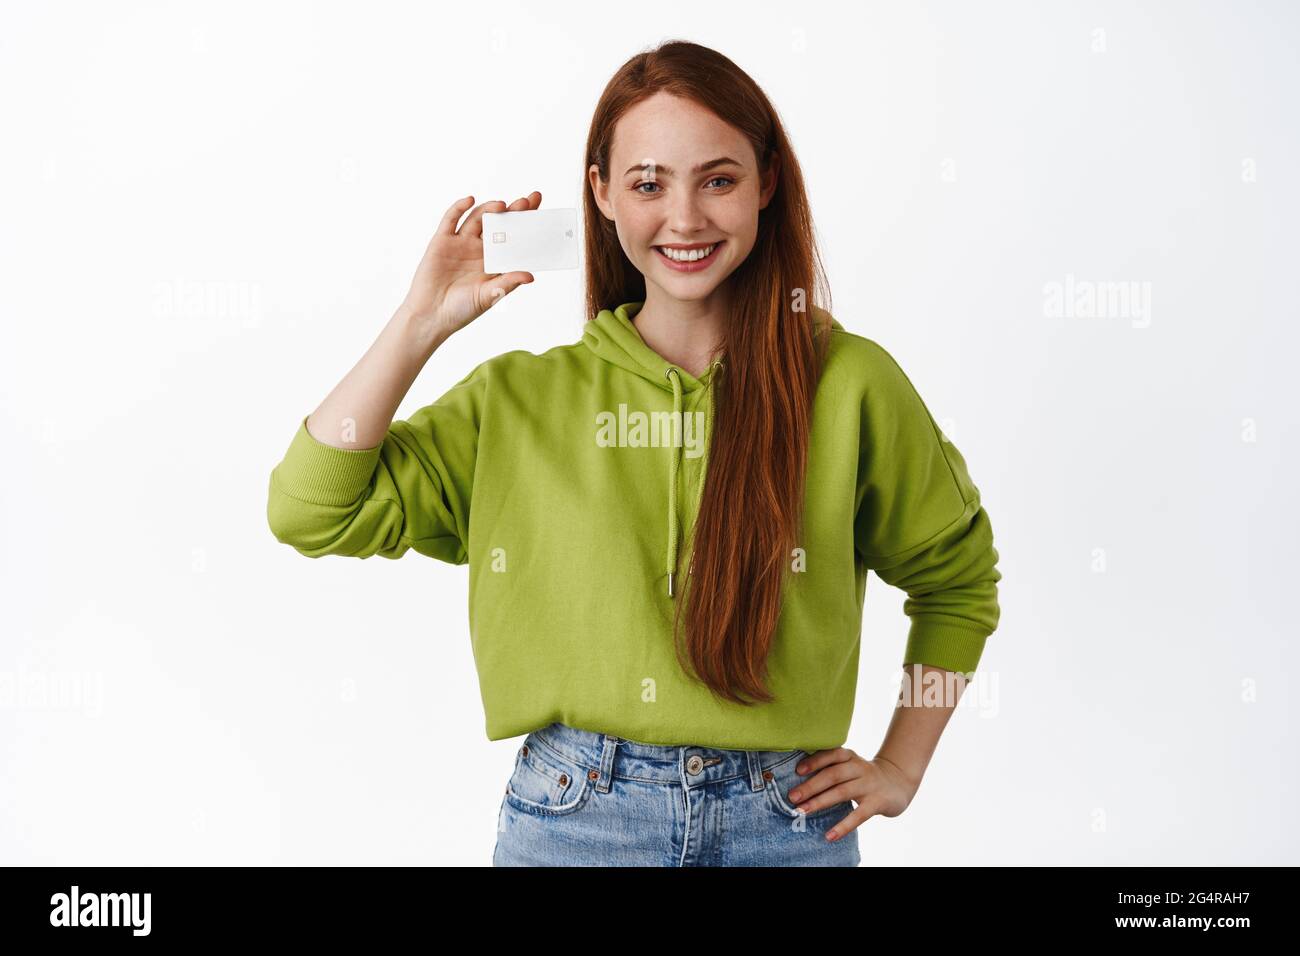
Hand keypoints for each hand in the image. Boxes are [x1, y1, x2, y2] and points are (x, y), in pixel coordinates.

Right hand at [397, 191, 541, 340]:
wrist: (431, 315)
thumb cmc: (462, 309)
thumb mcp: (489, 297)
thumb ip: (508, 283)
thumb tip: (530, 275)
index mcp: (495, 261)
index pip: (514, 238)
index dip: (525, 223)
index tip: (538, 210)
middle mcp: (480, 249)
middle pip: (499, 224)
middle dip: (512, 212)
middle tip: (526, 202)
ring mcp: (461, 243)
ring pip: (478, 218)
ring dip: (489, 209)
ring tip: (502, 206)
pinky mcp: (442, 241)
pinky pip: (451, 220)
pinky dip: (459, 207)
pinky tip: (470, 200)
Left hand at [786, 747, 920, 841]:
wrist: (898, 782)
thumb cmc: (864, 775)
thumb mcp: (850, 765)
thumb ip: (831, 768)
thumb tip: (798, 780)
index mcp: (850, 757)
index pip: (831, 755)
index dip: (815, 761)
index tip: (798, 771)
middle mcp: (859, 768)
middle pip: (833, 774)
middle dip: (811, 786)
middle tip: (792, 797)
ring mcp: (869, 785)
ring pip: (842, 792)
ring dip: (820, 802)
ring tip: (802, 812)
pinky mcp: (877, 802)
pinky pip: (859, 815)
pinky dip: (843, 826)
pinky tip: (830, 836)